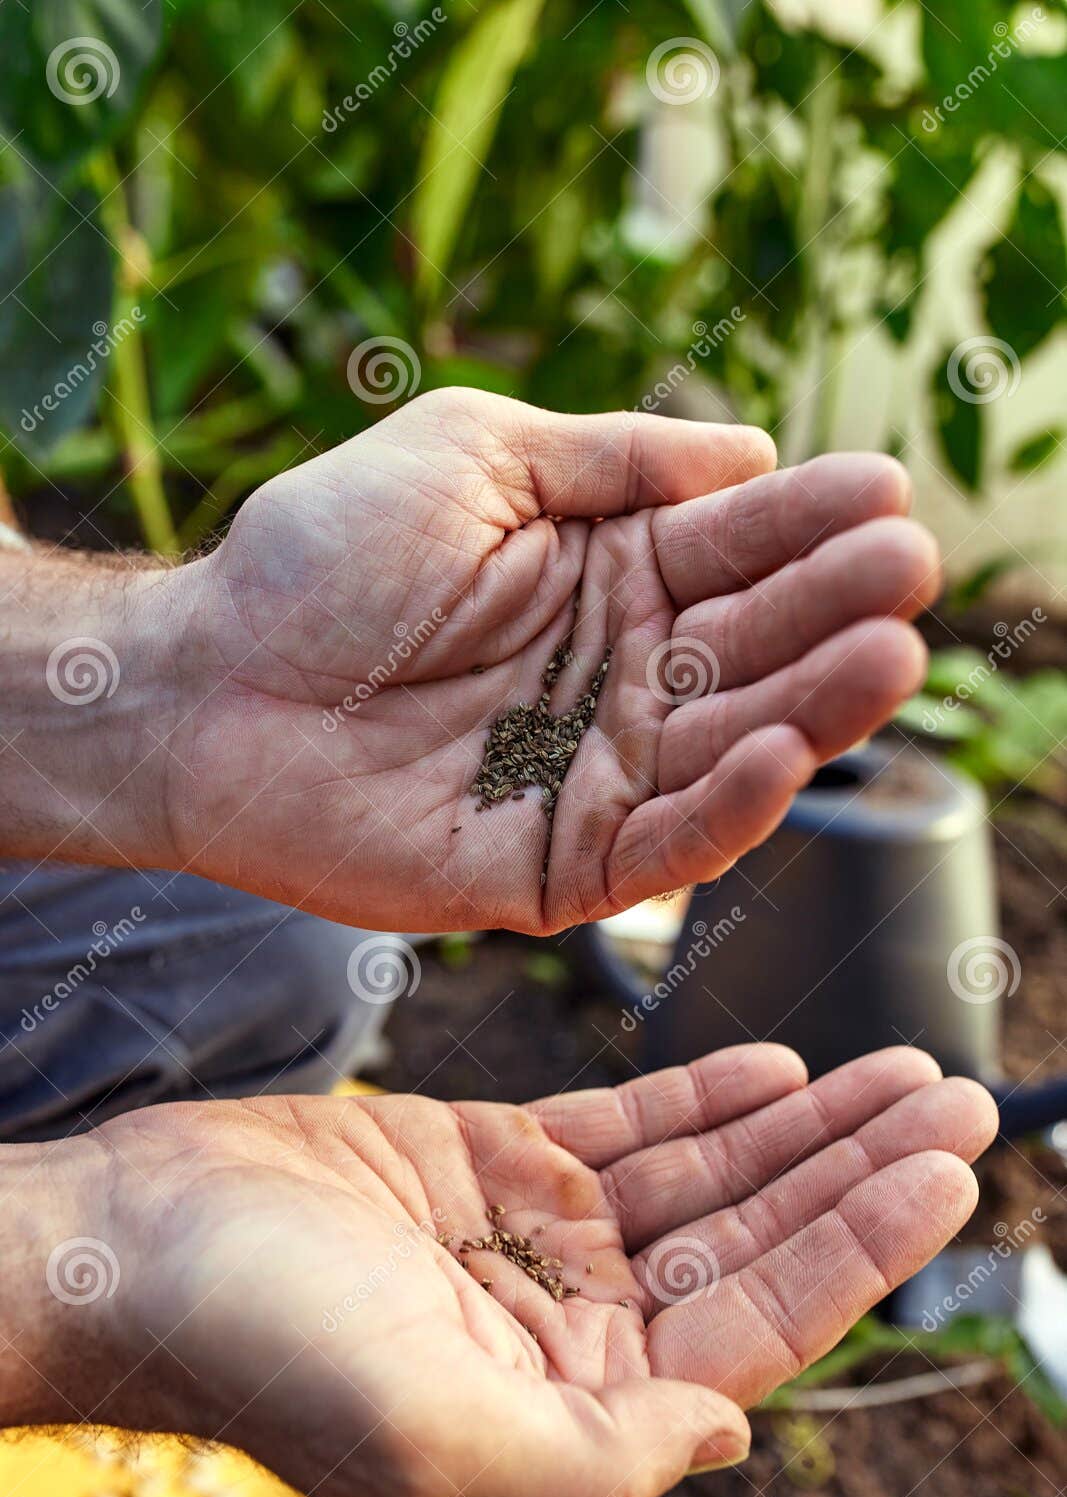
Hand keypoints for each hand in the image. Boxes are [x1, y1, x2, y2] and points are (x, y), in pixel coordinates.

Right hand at [23, 1046, 994, 1496]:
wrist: (126, 1242)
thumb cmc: (251, 1345)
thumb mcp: (429, 1431)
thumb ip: (597, 1455)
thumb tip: (740, 1442)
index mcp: (572, 1404)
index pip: (759, 1323)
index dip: (862, 1248)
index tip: (945, 1174)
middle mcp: (570, 1324)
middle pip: (753, 1238)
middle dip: (859, 1171)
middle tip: (954, 1098)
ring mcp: (536, 1236)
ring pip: (705, 1174)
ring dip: (803, 1124)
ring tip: (898, 1069)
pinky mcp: (489, 1158)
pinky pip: (624, 1124)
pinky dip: (704, 1094)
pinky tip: (776, 1067)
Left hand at [152, 388, 939, 931]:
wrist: (203, 682)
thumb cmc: (319, 558)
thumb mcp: (473, 458)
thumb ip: (611, 460)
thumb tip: (751, 449)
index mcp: (610, 578)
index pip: (737, 552)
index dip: (811, 525)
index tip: (885, 496)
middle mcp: (620, 681)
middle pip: (753, 651)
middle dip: (835, 612)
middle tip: (906, 575)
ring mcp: (593, 777)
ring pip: (731, 752)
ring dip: (813, 710)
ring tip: (885, 655)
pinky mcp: (553, 870)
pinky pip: (658, 847)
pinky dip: (724, 811)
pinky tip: (780, 755)